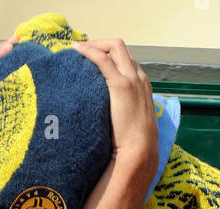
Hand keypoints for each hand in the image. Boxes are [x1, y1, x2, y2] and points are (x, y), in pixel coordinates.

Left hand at [71, 37, 157, 185]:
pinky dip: (90, 50)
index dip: (109, 54)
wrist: (139, 153)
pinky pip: (104, 59)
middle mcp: (139, 78)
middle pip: (121, 48)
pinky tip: (77, 50)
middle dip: (101, 44)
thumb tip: (109, 119)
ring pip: (114, 47)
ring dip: (94, 44)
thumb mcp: (131, 124)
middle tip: (83, 51)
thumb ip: (124, 114)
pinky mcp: (121, 85)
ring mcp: (132, 80)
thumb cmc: (133, 145)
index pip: (126, 59)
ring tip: (77, 49)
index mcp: (142, 86)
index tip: (94, 59)